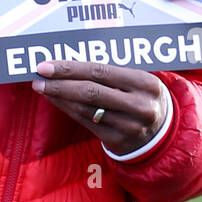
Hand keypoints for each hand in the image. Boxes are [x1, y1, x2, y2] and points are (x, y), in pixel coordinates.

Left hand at [31, 60, 168, 156]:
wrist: (162, 131)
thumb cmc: (142, 95)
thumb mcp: (138, 79)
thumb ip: (110, 70)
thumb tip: (69, 60)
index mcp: (145, 83)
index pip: (100, 72)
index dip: (70, 68)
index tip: (47, 65)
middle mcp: (139, 106)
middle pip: (90, 92)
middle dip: (60, 84)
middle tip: (38, 77)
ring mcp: (128, 126)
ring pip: (85, 109)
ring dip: (60, 97)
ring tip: (43, 87)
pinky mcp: (117, 141)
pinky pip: (86, 122)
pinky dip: (68, 109)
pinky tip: (56, 100)